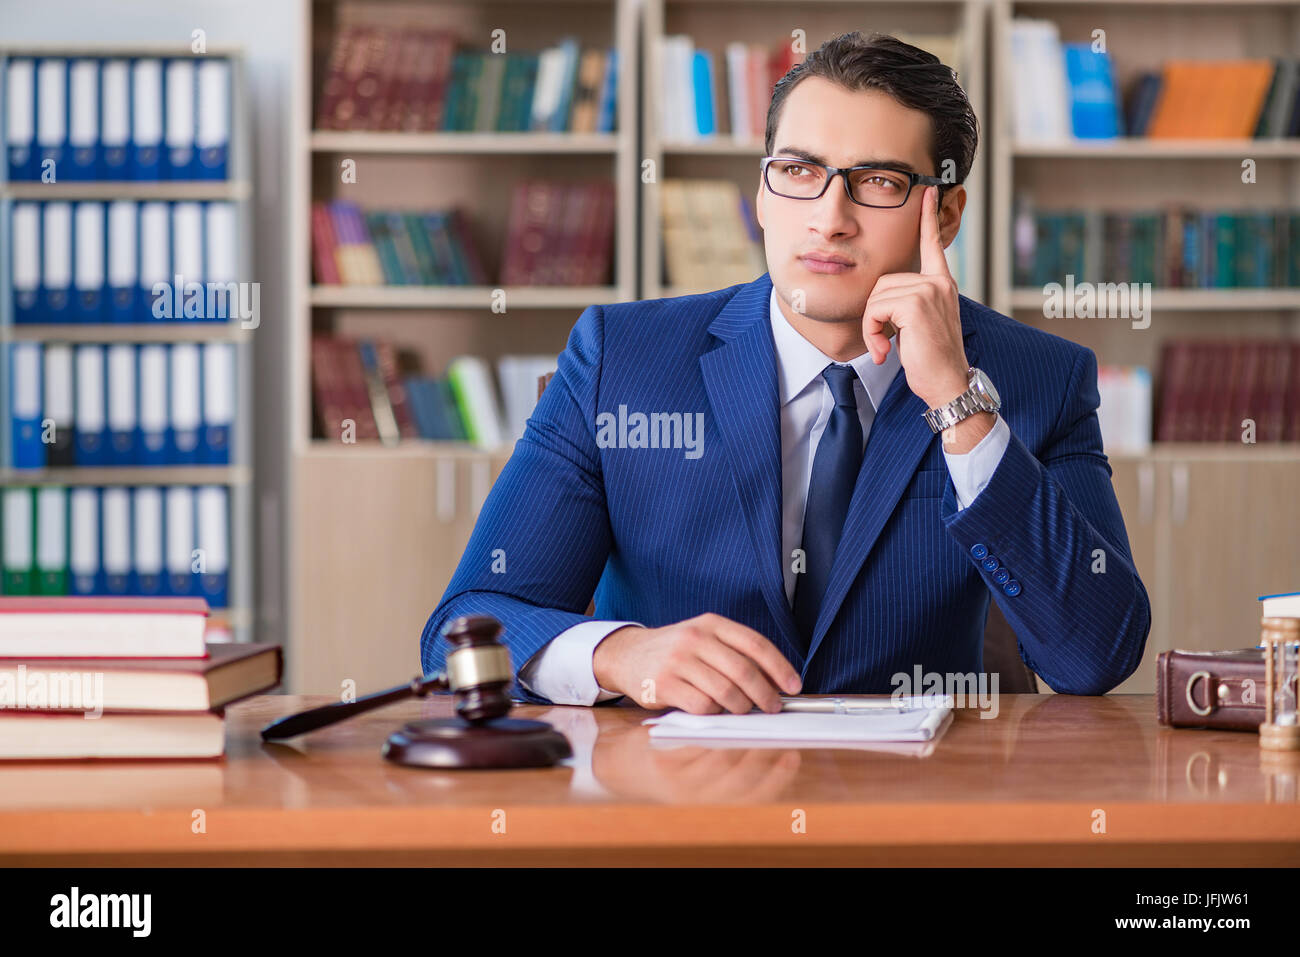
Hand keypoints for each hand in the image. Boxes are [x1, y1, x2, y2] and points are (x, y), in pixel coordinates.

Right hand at [592, 613, 801, 713]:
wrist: (627, 654)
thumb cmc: (674, 651)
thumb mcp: (702, 638)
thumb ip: (733, 653)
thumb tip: (773, 681)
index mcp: (711, 624)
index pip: (755, 644)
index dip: (779, 667)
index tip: (793, 685)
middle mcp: (695, 638)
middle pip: (744, 671)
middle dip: (765, 694)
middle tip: (773, 706)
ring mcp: (678, 661)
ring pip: (726, 692)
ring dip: (742, 707)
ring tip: (744, 711)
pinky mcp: (664, 684)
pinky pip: (702, 706)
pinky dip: (715, 713)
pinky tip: (715, 711)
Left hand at [861, 185, 969, 409]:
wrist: (947, 383)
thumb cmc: (930, 360)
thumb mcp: (918, 324)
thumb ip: (906, 302)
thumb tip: (881, 298)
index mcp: (941, 284)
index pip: (932, 245)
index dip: (927, 218)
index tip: (928, 192)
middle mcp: (938, 283)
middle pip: (882, 281)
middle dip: (874, 314)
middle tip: (884, 341)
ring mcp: (929, 291)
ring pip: (876, 297)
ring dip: (872, 327)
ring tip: (886, 347)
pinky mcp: (916, 304)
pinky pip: (875, 310)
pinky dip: (872, 333)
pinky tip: (886, 351)